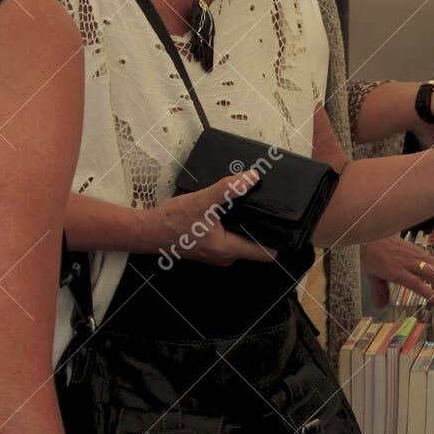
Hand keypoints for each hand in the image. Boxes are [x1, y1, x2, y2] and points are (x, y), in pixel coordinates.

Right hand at [151, 170, 275, 264]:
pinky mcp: (208, 247)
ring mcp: (216, 253)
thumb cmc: (171, 221)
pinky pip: (229, 238)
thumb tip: (252, 177)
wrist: (145, 231)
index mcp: (228, 249)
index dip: (279, 240)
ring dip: (246, 226)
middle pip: (255, 245)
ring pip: (241, 240)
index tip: (288, 225)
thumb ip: (228, 189)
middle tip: (268, 207)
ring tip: (251, 206)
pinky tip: (231, 210)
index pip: (266, 253)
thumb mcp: (202, 200)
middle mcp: (224, 256)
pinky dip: (233, 226)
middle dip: (262, 227)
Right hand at [362, 238, 433, 306]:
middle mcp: (419, 259)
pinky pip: (418, 282)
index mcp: (419, 257)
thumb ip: (383, 289)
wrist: (362, 238)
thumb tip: (380, 305)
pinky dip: (430, 293)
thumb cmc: (374, 251)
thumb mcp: (382, 271)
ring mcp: (409, 264)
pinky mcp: (398, 271)